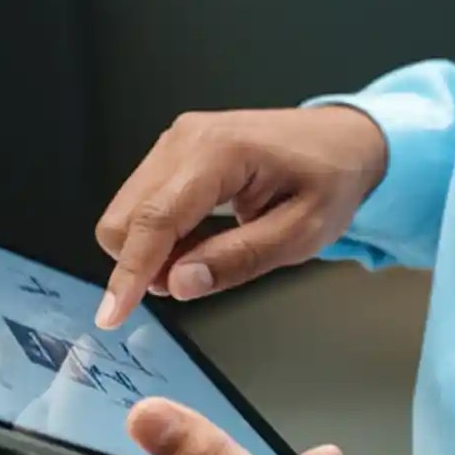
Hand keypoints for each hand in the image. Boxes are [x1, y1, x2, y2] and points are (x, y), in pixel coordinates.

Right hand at [94, 106, 386, 328]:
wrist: (342, 140)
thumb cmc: (329, 180)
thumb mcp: (301, 234)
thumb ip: (239, 260)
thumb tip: (179, 284)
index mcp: (219, 151)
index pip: (155, 219)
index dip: (130, 272)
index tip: (112, 315)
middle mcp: (184, 139)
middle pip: (125, 219)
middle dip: (144, 264)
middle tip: (200, 276)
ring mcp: (173, 142)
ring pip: (125, 214)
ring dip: (152, 251)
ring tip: (208, 252)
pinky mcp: (169, 152)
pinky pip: (140, 204)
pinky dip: (159, 236)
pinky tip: (198, 237)